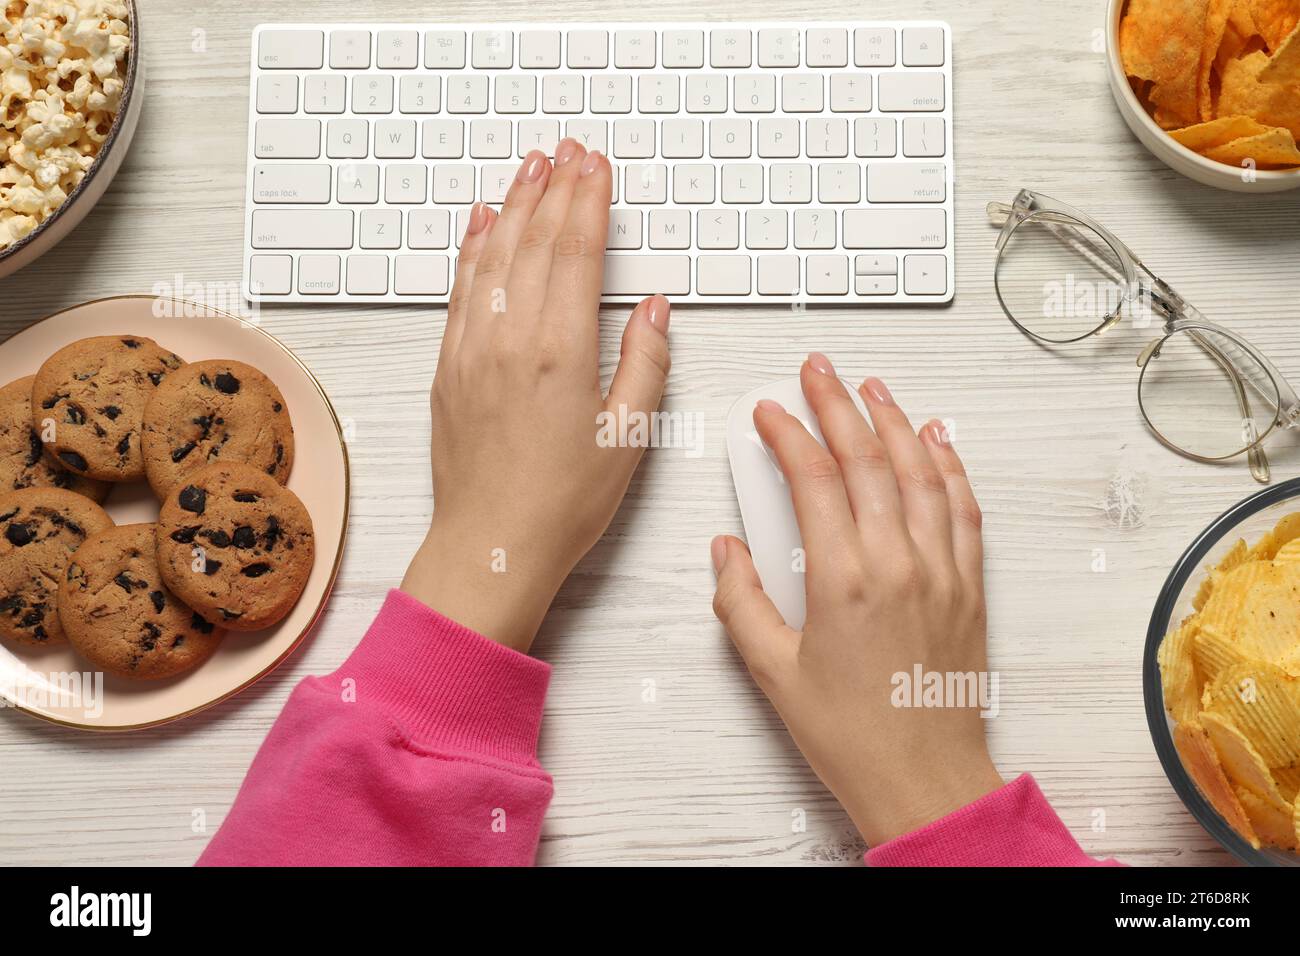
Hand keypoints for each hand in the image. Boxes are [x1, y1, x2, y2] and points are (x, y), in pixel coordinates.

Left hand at [402, 141, 671, 652]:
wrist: (490, 546)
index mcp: (559, 352)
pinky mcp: (449, 368)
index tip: (597, 167)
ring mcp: (471, 351)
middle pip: (534, 242)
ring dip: (514, 206)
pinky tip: (480, 224)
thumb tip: (652, 310)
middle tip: (568, 151)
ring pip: (493, 257)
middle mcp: (509, 340)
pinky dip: (471, 249)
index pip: (575, 253)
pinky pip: (460, 289)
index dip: (588, 202)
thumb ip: (645, 365)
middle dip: (554, 189)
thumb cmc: (560, 503)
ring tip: (530, 168)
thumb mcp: (628, 438)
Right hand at [711, 353, 1003, 845]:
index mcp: (844, 581)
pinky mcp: (969, 586)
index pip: (814, 479)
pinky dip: (949, 465)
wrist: (924, 778)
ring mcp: (941, 571)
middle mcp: (898, 564)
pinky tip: (936, 439)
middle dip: (838, 404)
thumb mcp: (772, 672)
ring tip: (871, 388)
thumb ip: (740, 602)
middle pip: (867, 458)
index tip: (770, 412)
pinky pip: (963, 508)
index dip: (788, 433)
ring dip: (894, 421)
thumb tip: (727, 551)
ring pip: (920, 472)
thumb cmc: (854, 734)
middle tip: (817, 372)